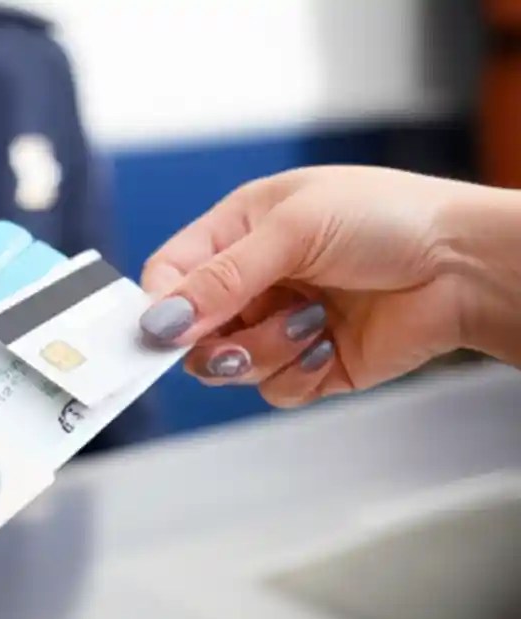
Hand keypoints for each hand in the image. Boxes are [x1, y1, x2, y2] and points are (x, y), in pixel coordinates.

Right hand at [138, 166, 518, 406]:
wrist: (468, 267)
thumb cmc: (392, 219)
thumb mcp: (293, 230)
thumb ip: (221, 278)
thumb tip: (160, 320)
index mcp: (239, 231)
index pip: (170, 276)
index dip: (160, 307)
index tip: (163, 334)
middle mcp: (254, 280)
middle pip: (190, 331)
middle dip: (213, 341)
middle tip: (238, 341)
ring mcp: (280, 324)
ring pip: (230, 365)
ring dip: (265, 351)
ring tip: (310, 322)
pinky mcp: (310, 365)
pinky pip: (272, 389)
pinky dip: (295, 373)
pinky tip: (328, 341)